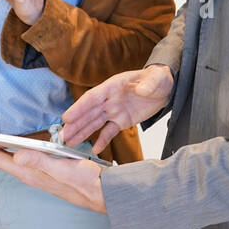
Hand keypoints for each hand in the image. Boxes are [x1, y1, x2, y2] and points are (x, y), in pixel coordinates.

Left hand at [0, 141, 105, 213]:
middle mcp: (31, 175)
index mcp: (32, 173)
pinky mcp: (46, 173)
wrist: (107, 196)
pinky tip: (9, 148)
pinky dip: (9, 152)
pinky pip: (21, 160)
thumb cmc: (89, 184)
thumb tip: (17, 155)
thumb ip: (41, 162)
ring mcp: (38, 175)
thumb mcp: (66, 169)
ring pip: (8, 160)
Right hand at [59, 64, 174, 151]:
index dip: (79, 108)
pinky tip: (94, 150)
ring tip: (69, 143)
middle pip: (88, 113)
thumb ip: (148, 84)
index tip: (66, 117)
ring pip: (95, 123)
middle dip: (75, 124)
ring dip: (82, 133)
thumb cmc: (159, 79)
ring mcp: (114, 111)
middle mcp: (110, 99)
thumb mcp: (157, 78)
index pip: (92, 98)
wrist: (165, 88)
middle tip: (62, 135)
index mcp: (113, 86)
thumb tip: (142, 89)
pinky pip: (109, 132)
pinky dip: (102, 141)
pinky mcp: (122, 121)